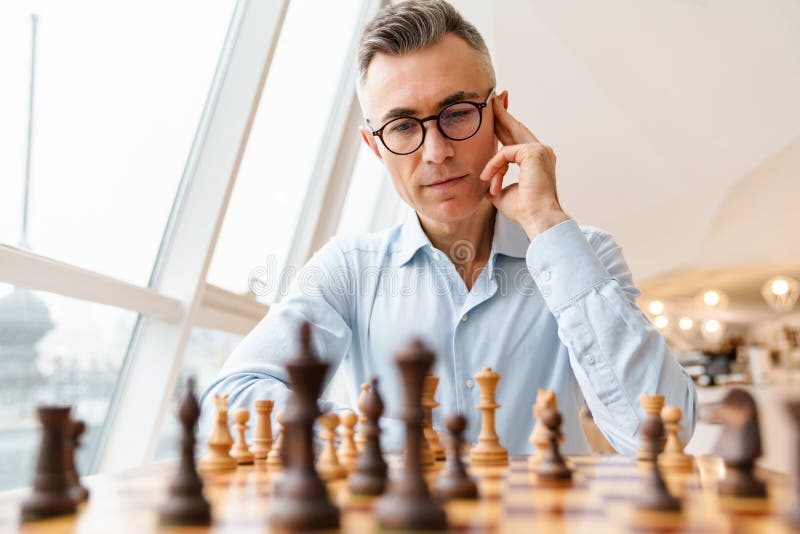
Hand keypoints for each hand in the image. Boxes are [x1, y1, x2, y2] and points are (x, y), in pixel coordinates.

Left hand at [480, 91, 569, 238]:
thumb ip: (496, 180)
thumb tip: (485, 180)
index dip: (504, 125)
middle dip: (501, 113)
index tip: (495, 112)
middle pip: (515, 128)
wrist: (537, 218)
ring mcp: (540, 150)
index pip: (516, 139)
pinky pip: (504, 153)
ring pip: (507, 143)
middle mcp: (541, 151)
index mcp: (536, 160)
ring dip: (492, 155)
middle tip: (491, 98)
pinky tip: (489, 179)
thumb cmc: (524, 211)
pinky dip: (494, 165)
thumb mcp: (503, 192)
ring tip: (485, 144)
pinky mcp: (534, 152)